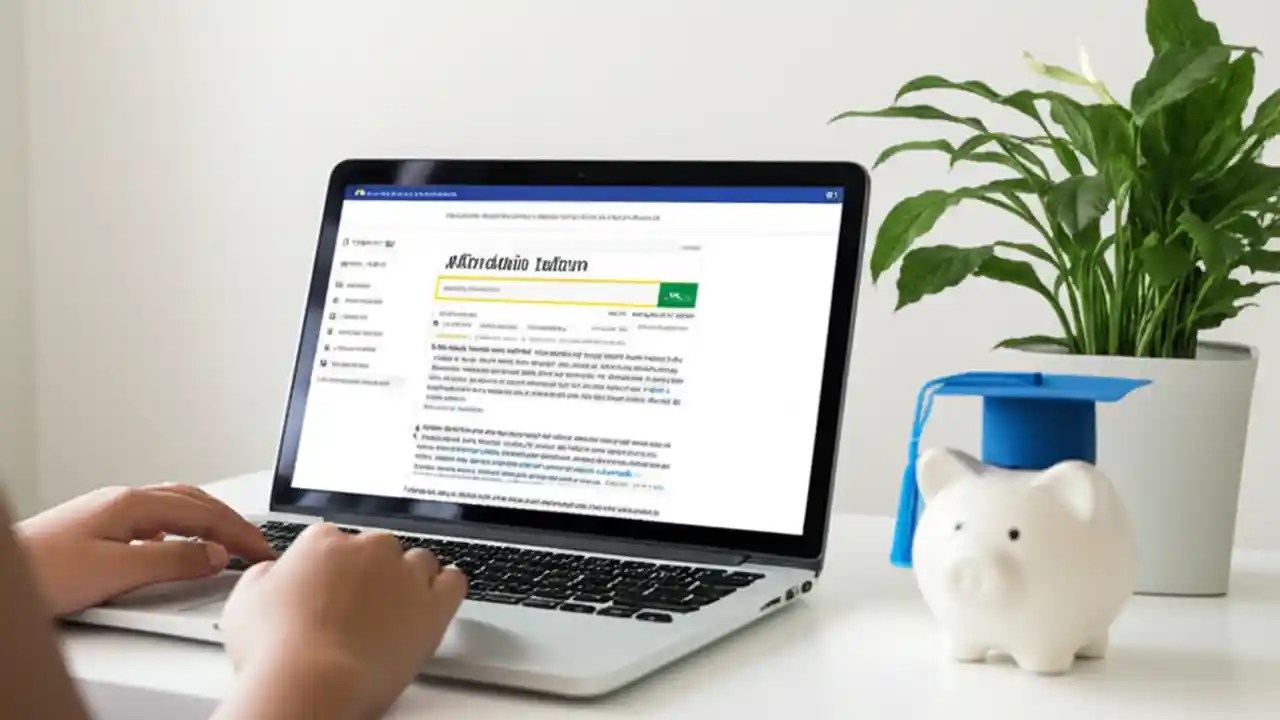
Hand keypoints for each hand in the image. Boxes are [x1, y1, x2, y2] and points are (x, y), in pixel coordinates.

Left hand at [16, 484, 274, 615]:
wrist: (0, 576)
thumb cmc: (40, 573)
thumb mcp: (116, 571)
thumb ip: (172, 561)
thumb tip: (215, 556)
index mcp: (131, 504)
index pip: (204, 512)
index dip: (239, 531)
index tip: (263, 549)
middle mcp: (121, 501)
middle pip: (193, 501)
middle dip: (230, 520)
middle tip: (256, 544)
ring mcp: (108, 513)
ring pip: (174, 509)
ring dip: (207, 522)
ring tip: (229, 541)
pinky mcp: (97, 530)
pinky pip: (155, 522)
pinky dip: (182, 531)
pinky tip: (179, 547)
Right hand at [216, 524, 466, 719]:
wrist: (311, 684)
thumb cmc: (275, 651)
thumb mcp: (244, 603)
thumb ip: (265, 576)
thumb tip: (275, 572)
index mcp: (323, 542)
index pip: (335, 542)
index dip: (332, 571)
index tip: (331, 591)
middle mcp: (369, 548)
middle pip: (378, 550)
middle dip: (371, 575)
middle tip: (358, 610)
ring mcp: (405, 574)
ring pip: (418, 563)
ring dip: (409, 581)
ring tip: (394, 613)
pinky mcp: (434, 603)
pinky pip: (453, 581)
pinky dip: (445, 588)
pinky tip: (433, 602)